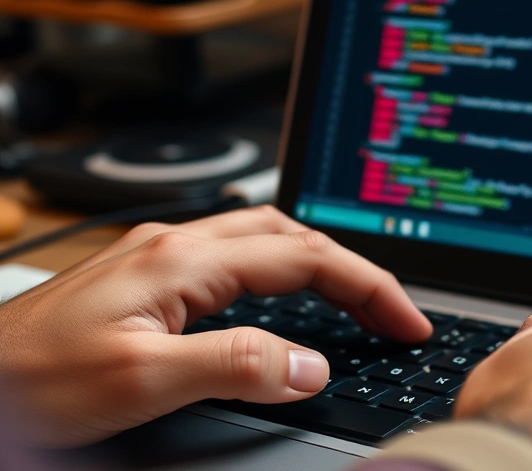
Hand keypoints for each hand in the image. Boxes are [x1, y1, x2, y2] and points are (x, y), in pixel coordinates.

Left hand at [0, 206, 431, 447]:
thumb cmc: (29, 380)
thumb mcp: (141, 382)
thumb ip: (235, 366)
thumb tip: (310, 366)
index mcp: (182, 260)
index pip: (304, 258)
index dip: (367, 286)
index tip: (406, 321)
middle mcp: (175, 245)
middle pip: (292, 236)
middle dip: (354, 269)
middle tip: (393, 313)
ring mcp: (158, 256)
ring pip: (264, 239)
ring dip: (320, 264)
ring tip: (355, 299)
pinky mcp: (145, 276)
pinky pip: (235, 257)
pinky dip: (281, 271)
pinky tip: (283, 293)